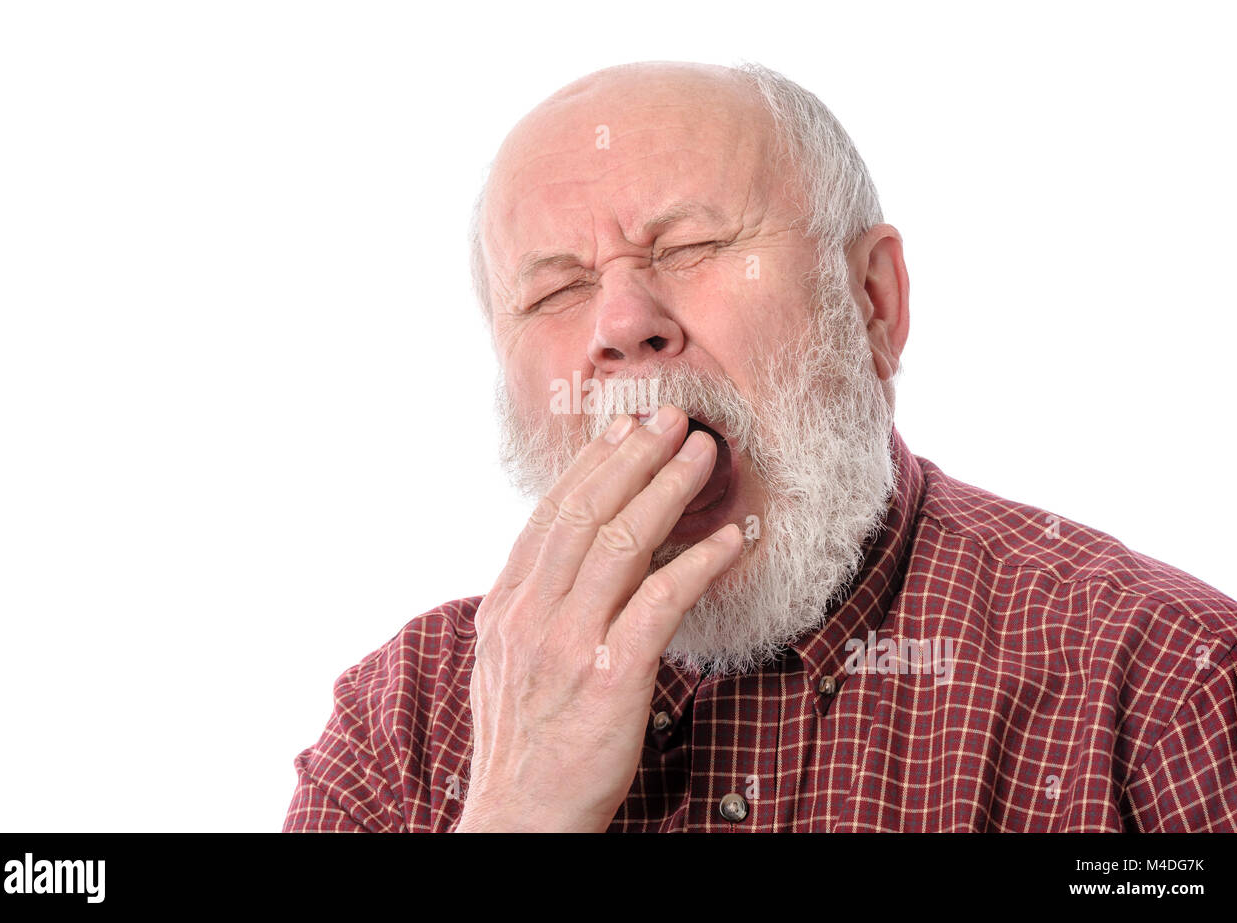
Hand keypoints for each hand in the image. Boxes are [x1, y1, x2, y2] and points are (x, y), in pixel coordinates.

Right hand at [456, 404, 741, 831]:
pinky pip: (662, 602)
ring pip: (621, 544)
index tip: (622, 430)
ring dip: (668, 490)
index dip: (590, 466)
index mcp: (504, 606)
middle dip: (632, 458)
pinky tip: (732, 540)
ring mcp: (568, 645)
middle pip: (584, 514)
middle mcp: (530, 615)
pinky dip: (701, 563)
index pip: (549, 516)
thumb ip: (533, 607)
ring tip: (703, 455)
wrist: (518, 818)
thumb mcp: (506, 663)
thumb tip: (566, 560)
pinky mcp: (611, 679)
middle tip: (672, 419)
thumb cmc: (523, 742)